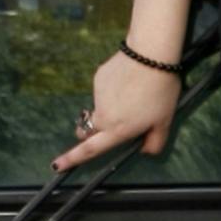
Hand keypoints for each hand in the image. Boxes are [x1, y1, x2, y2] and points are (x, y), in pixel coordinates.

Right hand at [52, 50, 181, 173]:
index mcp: (118, 130)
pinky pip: (102, 91)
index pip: (90, 150)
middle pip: (89, 130)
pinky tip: (128, 81)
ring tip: (133, 96)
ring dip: (110, 109)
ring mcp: (98, 96)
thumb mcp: (164, 121)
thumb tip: (146, 150)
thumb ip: (155, 142)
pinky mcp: (98, 79)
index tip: (55, 165)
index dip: (71, 159)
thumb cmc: (161, 90)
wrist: (150, 54)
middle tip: (111, 126)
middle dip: (92, 133)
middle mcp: (103, 116)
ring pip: (98, 109)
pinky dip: (112, 91)